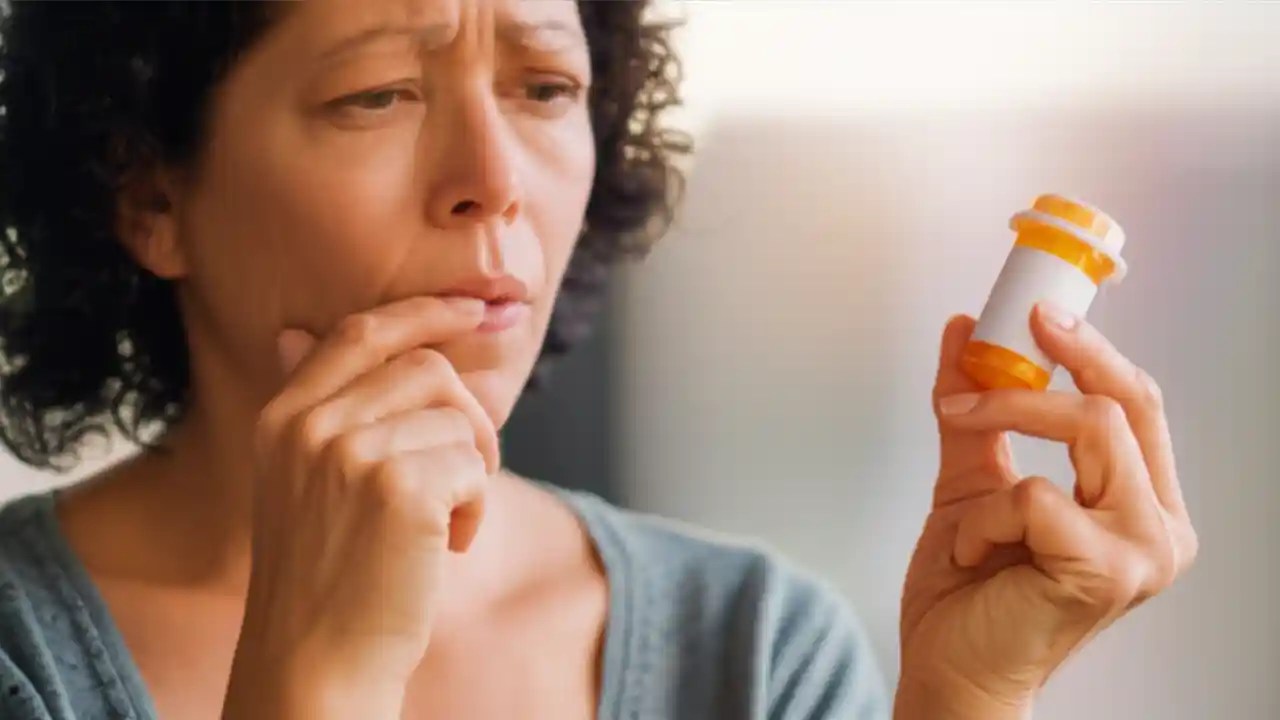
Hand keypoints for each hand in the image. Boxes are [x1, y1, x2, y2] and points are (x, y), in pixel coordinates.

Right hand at [221, 296, 500, 719]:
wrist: (316, 662)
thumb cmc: (328, 576)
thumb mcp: (305, 483)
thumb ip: (329, 409)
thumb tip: (333, 335)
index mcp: (282, 417)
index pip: (360, 332)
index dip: (424, 311)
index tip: (475, 308)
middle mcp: (309, 426)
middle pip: (426, 369)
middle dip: (468, 415)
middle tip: (471, 470)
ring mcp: (350, 454)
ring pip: (457, 418)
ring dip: (474, 469)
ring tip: (449, 523)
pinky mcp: (399, 489)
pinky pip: (474, 464)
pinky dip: (478, 505)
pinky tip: (450, 546)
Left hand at [894, 305, 1196, 718]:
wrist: (948, 668)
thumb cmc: (968, 591)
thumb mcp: (970, 484)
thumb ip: (974, 415)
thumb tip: (965, 334)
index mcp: (1138, 504)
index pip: (1135, 405)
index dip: (1093, 350)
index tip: (1039, 310)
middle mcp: (1158, 527)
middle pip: (1124, 405)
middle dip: (1061, 361)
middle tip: (1012, 332)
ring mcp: (1143, 552)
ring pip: (1090, 429)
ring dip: (1006, 431)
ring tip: (963, 496)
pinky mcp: (1107, 571)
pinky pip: (1035, 495)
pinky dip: (982, 517)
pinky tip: (972, 554)